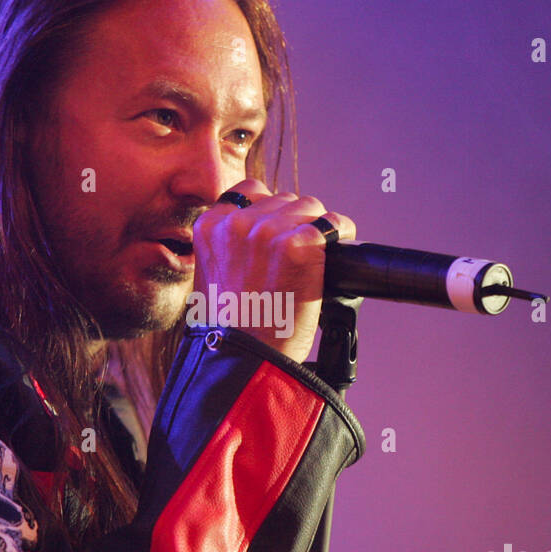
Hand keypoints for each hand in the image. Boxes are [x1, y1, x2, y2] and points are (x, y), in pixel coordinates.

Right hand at [190, 178, 356, 363]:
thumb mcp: (214, 275)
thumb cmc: (231, 329)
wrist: (244, 358)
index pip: (249, 192)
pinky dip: (341, 234)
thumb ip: (231, 244)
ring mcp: (268, 231)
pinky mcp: (299, 245)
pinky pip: (333, 224)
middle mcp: (236, 223)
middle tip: (295, 258)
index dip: (269, 211)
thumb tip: (265, 229)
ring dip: (316, 229)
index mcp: (209, 226)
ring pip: (309, 207)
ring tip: (311, 261)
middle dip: (293, 222)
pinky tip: (336, 252)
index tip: (277, 231)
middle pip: (283, 199)